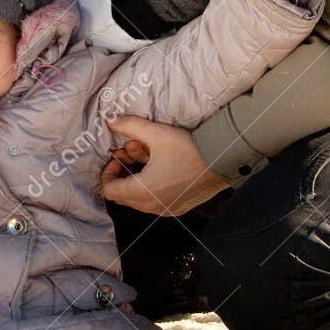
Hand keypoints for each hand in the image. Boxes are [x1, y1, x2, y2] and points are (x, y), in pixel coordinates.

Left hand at [98, 116, 228, 215]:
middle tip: (130, 154)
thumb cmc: (190, 149)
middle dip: (122, 174)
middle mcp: (152, 206)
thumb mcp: (156, 134)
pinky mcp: (177, 209)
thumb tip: (110, 120)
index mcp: (143, 191)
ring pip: (138, 200)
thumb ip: (130, 126)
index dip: (107, 172)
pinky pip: (154, 202)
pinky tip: (159, 168)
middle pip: (122, 196)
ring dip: (135, 180)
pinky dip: (149, 188)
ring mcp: (166, 210)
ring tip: (146, 157)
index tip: (117, 157)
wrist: (222, 161)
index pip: (109, 191)